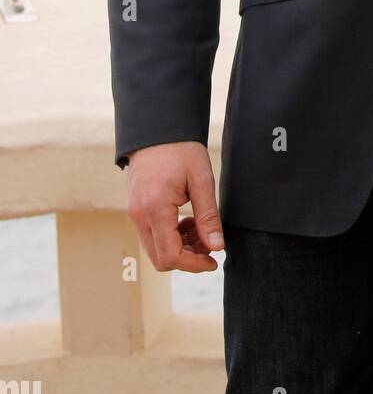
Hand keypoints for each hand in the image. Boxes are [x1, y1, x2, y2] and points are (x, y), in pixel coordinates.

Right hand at [126, 142, 223, 273]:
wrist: (157, 128)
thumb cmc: (180, 149)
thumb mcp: (201, 180)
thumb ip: (208, 216)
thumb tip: (217, 247)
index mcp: (155, 209)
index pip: (170, 256)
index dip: (194, 265)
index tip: (213, 260)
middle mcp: (139, 216)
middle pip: (161, 259)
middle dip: (188, 257)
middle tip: (210, 242)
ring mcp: (135, 213)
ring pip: (155, 248)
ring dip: (180, 247)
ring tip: (201, 228)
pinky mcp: (136, 209)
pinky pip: (152, 234)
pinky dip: (170, 236)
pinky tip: (187, 220)